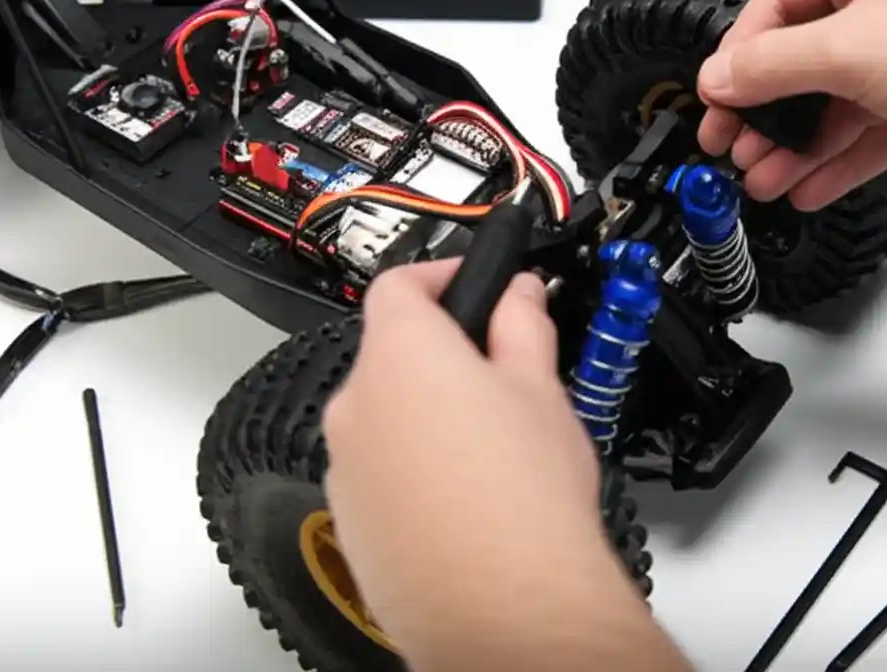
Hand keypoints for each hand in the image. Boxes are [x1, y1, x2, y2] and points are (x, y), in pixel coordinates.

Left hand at [323, 261, 687, 671]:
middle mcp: (357, 404)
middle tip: (502, 374)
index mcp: (400, 355)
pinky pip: (379, 471)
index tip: (473, 283)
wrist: (504, 611)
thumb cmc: (523, 505)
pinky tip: (467, 497)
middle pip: (392, 352)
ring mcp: (346, 465)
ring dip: (426, 415)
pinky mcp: (349, 518)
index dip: (440, 275)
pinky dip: (412, 469)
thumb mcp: (540, 390)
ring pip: (386, 416)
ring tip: (493, 450)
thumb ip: (523, 325)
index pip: (398, 284)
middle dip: (443, 354)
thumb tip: (519, 294)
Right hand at [697, 0, 886, 209]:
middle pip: (806, 58)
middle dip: (768, 112)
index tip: (716, 99)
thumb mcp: (847, 49)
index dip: (741, 56)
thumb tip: (720, 76)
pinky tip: (811, 185)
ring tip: (765, 180)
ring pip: (840, 100)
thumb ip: (772, 67)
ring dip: (799, 145)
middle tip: (735, 148)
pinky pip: (876, 127)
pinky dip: (843, 158)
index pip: (777, 5)